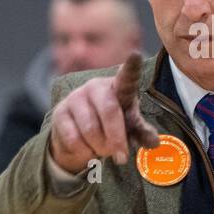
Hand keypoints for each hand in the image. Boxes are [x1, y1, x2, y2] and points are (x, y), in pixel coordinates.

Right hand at [48, 52, 159, 173]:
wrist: (77, 135)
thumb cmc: (111, 125)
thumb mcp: (129, 128)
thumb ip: (142, 133)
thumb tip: (154, 143)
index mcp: (118, 87)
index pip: (126, 76)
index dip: (131, 67)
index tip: (135, 54)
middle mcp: (95, 87)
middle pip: (109, 111)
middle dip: (116, 139)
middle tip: (122, 158)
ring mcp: (75, 98)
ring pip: (91, 129)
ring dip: (100, 148)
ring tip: (103, 151)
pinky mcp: (59, 113)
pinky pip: (74, 138)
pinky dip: (84, 151)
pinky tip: (87, 149)